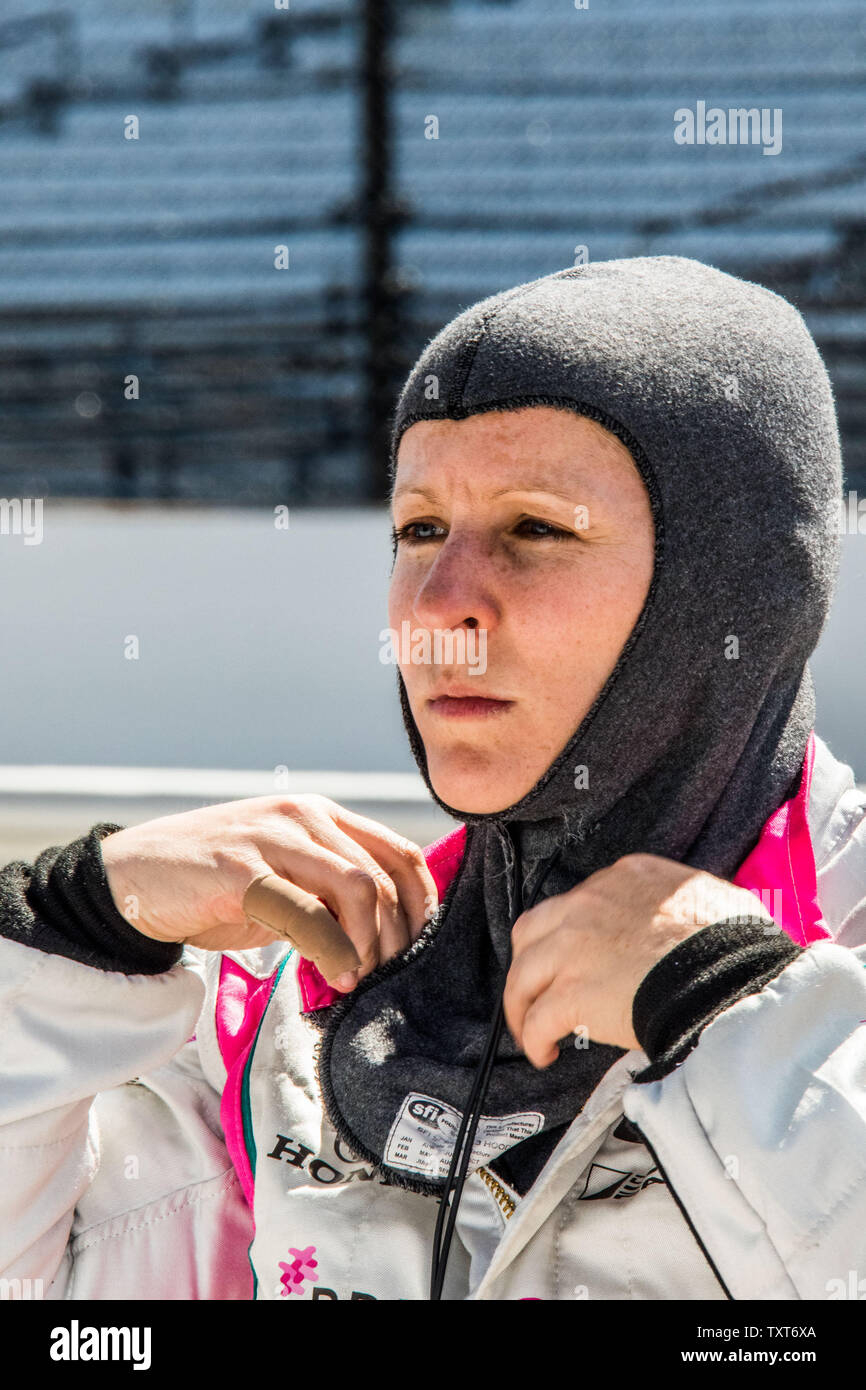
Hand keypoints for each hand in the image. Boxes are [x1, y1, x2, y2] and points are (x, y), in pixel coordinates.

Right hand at [100, 795, 437, 989]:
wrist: (133, 878)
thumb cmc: (214, 885)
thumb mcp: (284, 881)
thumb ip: (329, 897)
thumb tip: (383, 943)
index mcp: (322, 816)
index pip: (401, 854)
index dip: (423, 906)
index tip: (418, 949)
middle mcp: (304, 817)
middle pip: (384, 877)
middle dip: (396, 938)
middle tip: (383, 978)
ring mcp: (273, 839)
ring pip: (357, 888)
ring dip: (368, 944)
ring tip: (354, 978)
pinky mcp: (242, 870)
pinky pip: (307, 911)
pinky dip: (332, 950)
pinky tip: (334, 977)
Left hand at [503, 852, 773, 1065]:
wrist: (729, 978)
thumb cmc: (735, 945)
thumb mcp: (709, 898)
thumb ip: (681, 903)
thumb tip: (691, 923)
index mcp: (624, 877)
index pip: (579, 902)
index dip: (571, 934)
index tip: (575, 959)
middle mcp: (588, 904)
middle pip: (533, 932)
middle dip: (530, 963)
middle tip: (537, 990)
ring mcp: (574, 948)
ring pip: (524, 975)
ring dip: (522, 1004)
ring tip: (530, 1029)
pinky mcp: (572, 993)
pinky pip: (537, 1019)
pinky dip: (535, 1039)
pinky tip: (545, 1053)